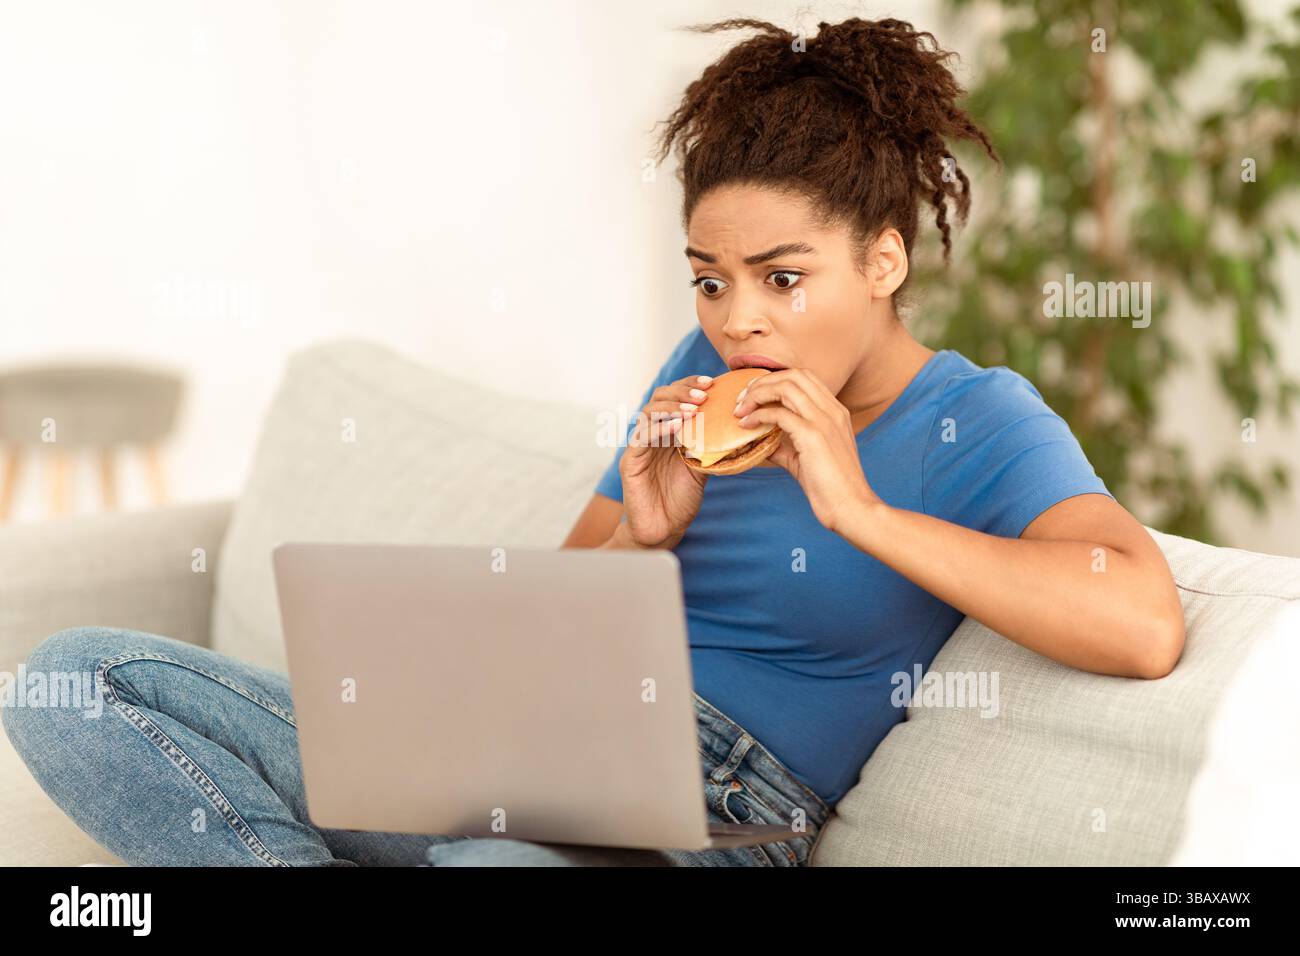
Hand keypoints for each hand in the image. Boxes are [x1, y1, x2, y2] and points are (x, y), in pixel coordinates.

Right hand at [619, 373, 714, 547]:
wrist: (664, 529)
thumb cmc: (681, 499)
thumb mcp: (703, 466)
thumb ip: (711, 445)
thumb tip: (737, 427)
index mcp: (668, 431)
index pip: (675, 397)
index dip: (690, 385)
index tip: (711, 382)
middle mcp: (652, 434)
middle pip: (659, 397)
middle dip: (682, 391)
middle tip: (703, 394)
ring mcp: (639, 446)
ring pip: (649, 413)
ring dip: (672, 407)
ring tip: (693, 409)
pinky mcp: (630, 462)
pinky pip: (642, 437)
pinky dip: (660, 428)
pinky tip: (678, 426)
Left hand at [731, 368, 878, 532]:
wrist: (851, 508)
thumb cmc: (831, 488)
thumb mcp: (805, 459)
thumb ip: (784, 445)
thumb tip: (760, 441)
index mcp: (835, 412)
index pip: (803, 378)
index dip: (774, 380)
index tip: (753, 396)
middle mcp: (832, 410)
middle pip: (793, 374)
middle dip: (762, 381)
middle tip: (742, 399)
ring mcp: (824, 420)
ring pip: (785, 386)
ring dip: (757, 394)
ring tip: (740, 409)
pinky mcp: (813, 435)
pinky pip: (778, 413)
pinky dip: (758, 415)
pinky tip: (746, 425)